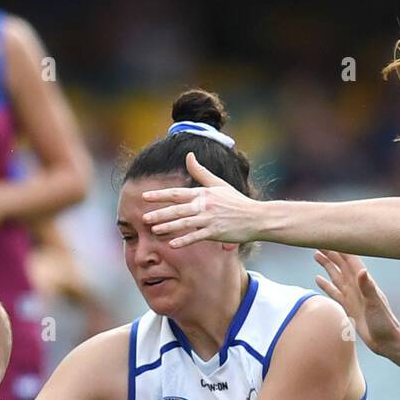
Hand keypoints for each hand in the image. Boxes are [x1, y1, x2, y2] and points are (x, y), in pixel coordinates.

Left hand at [141, 152, 264, 247]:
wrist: (256, 217)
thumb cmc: (236, 201)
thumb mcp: (218, 184)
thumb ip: (200, 172)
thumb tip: (188, 155)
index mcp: (203, 193)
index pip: (176, 193)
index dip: (159, 195)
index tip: (144, 197)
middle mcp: (204, 205)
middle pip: (177, 209)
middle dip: (159, 213)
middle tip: (143, 218)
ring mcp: (210, 219)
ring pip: (184, 223)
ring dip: (168, 227)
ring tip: (154, 230)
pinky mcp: (216, 232)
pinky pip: (196, 236)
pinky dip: (184, 240)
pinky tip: (172, 244)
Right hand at [313, 249, 399, 356]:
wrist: (387, 341)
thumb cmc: (384, 323)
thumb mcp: (376, 305)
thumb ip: (368, 288)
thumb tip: (361, 271)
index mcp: (363, 283)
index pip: (349, 260)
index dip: (340, 247)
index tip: (329, 235)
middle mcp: (357, 286)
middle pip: (341, 264)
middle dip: (330, 252)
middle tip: (316, 240)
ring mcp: (352, 296)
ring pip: (336, 275)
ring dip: (327, 265)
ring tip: (315, 254)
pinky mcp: (348, 306)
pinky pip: (334, 292)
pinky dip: (326, 284)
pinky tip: (318, 279)